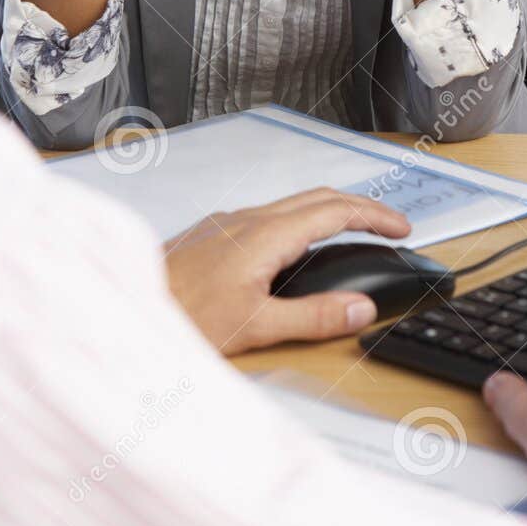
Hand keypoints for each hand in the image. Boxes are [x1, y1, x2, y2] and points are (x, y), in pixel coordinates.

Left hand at [164, 189, 408, 354]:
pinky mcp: (214, 233)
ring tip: (353, 233)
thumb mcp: (256, 327)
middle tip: (389, 226)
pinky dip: (300, 221)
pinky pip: (269, 214)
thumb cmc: (181, 317)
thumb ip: (313, 318)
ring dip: (329, 211)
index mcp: (265, 235)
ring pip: (292, 204)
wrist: (124, 306)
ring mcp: (228, 222)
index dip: (375, 216)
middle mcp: (247, 219)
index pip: (336, 212)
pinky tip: (296, 248)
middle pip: (318, 197)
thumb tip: (361, 309)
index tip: (403, 228)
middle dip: (360, 207)